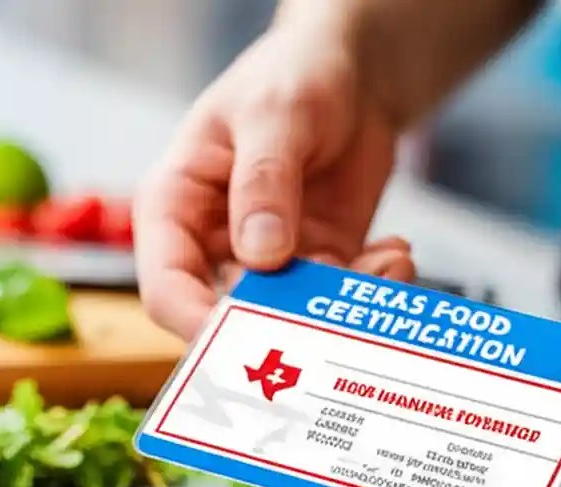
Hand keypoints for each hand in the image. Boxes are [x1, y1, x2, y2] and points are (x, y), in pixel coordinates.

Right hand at [134, 13, 413, 338]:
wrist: (354, 74)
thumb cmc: (292, 77)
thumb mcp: (273, 115)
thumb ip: (264, 182)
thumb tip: (260, 255)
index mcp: (175, 208)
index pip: (166, 286)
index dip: (195, 322)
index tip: (240, 339)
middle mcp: (216, 245)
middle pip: (230, 315)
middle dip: (285, 324)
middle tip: (332, 319)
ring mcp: (269, 261)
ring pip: (295, 315)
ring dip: (342, 304)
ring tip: (386, 264)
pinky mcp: (320, 264)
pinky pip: (339, 297)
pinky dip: (372, 285)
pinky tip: (394, 255)